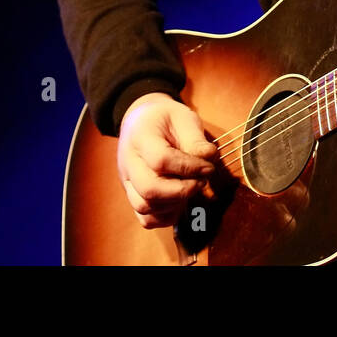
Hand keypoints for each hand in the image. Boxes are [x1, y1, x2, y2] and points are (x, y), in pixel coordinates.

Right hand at [117, 92, 217, 228]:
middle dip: (183, 190)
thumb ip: (196, 139)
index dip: (189, 168)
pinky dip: (166, 216)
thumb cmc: (165, 119)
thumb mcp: (183, 117)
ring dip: (175, 203)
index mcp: (140, 137)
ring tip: (192, 187)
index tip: (209, 166)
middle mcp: (129, 162)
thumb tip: (209, 160)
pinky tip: (181, 200)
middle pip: (149, 189)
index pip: (161, 160)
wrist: (141, 121)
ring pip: (145, 207)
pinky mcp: (133, 196)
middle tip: (202, 181)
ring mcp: (128, 182)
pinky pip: (146, 218)